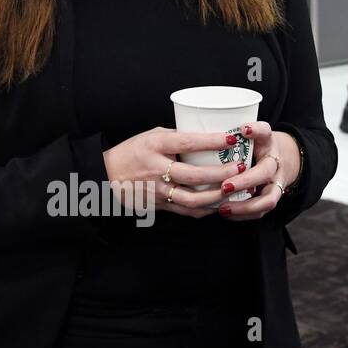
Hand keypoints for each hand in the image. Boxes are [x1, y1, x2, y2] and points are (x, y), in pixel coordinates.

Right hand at [103, 126, 244, 217]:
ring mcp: (158, 190)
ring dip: (219, 195)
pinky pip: (188, 211)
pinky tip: (220, 203)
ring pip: (194, 198)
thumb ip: (176, 137)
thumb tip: (206, 138)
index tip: (231, 139)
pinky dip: (207, 209)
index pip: (187, 143)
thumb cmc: (131, 152)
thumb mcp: (150, 136)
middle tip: (240, 167)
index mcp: (155, 146)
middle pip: (195, 175)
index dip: (211, 141)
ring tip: (234, 188)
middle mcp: (156, 169)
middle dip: (222, 173)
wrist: (107, 175)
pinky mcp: (160, 205)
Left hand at [216, 121, 299, 220]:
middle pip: (265, 172)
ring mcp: (276, 182)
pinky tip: (225, 212)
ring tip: (223, 207)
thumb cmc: (253, 144)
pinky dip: (244, 214)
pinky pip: (261, 210)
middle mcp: (274, 162)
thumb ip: (226, 133)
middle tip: (225, 186)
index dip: (256, 130)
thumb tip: (194, 130)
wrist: (277, 157)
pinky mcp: (271, 196)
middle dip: (245, 180)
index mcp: (267, 141)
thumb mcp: (243, 134)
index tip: (243, 129)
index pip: (265, 131)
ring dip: (245, 205)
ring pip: (268, 199)